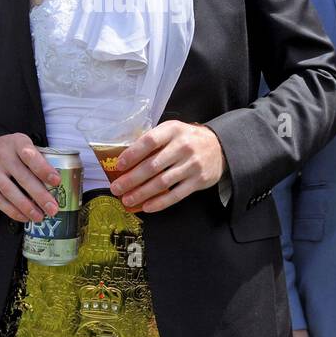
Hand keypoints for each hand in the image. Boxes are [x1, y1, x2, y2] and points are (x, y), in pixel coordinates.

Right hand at [0, 133, 59, 223]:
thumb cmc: (12, 152)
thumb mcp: (24, 146)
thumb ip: (38, 160)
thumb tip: (58, 184)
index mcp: (17, 143)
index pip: (31, 156)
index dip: (44, 169)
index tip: (56, 181)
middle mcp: (2, 156)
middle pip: (23, 177)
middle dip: (40, 195)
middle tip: (52, 208)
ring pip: (10, 191)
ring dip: (27, 207)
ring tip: (40, 216)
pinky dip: (13, 211)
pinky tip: (25, 216)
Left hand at [109, 121, 224, 212]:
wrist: (219, 146)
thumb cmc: (187, 139)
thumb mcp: (172, 132)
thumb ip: (153, 142)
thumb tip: (125, 160)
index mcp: (173, 130)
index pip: (150, 141)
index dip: (133, 154)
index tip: (119, 165)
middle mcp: (183, 146)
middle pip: (153, 165)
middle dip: (131, 179)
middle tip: (116, 189)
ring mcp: (192, 164)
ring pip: (162, 182)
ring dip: (142, 193)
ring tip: (127, 200)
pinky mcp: (199, 181)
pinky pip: (176, 194)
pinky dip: (160, 202)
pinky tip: (147, 206)